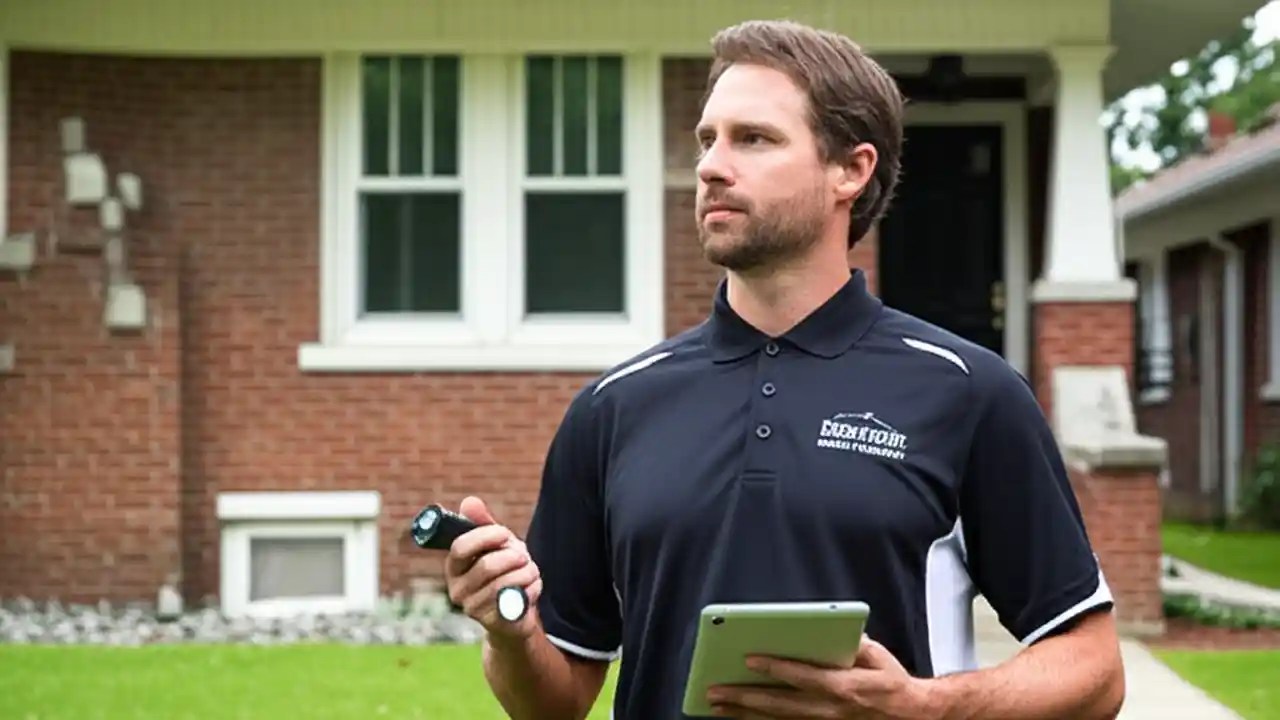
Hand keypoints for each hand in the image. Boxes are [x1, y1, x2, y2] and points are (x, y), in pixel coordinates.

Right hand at [443, 496, 543, 639]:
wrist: (515, 612)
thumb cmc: (503, 572)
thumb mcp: (495, 545)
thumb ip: (483, 523)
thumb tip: (469, 501)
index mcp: (453, 566)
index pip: (460, 548)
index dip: (485, 537)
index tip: (505, 533)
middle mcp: (457, 589)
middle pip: (486, 566)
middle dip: (512, 556)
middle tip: (524, 555)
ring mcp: (472, 608)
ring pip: (505, 583)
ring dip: (527, 572)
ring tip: (531, 571)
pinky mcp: (492, 624)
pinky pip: (517, 599)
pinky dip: (532, 589)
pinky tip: (532, 588)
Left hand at [706, 636, 936, 718]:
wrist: (912, 717)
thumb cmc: (892, 683)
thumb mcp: (876, 656)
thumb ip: (851, 643)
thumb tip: (824, 628)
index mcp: (844, 687)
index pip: (803, 677)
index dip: (776, 668)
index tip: (749, 659)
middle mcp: (830, 710)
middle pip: (780, 705)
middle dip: (745, 698)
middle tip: (715, 691)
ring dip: (744, 714)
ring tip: (717, 706)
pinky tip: (740, 718)